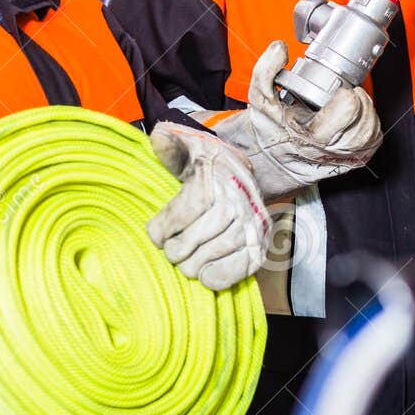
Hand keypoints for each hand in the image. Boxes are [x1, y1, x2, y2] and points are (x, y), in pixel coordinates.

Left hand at [149, 123, 271, 290]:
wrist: (237, 174)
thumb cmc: (204, 164)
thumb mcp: (186, 148)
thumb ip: (170, 146)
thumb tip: (158, 137)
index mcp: (218, 176)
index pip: (188, 207)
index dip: (165, 227)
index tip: (154, 234)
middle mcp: (239, 200)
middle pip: (199, 235)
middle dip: (176, 248)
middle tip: (170, 249)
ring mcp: (253, 224)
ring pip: (216, 253)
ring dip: (193, 264)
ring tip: (184, 261)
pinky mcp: (260, 245)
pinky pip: (240, 268)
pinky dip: (219, 276)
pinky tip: (204, 274)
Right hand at [213, 40, 382, 199]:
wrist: (272, 158)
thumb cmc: (270, 128)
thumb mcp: (260, 98)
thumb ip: (266, 70)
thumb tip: (279, 49)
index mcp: (305, 134)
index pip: (338, 122)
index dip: (347, 101)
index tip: (345, 90)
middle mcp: (325, 150)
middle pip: (360, 132)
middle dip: (362, 106)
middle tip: (352, 93)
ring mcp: (340, 157)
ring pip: (369, 136)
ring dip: (368, 114)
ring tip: (356, 101)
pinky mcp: (351, 161)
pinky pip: (372, 143)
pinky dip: (371, 126)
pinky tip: (358, 115)